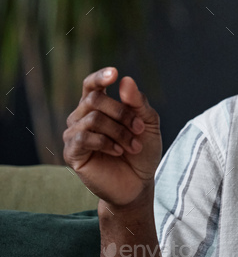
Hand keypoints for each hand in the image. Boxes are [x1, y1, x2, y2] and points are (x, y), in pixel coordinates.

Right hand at [63, 68, 162, 207]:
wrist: (138, 183)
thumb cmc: (142, 150)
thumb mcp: (147, 122)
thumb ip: (137, 102)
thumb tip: (125, 80)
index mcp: (98, 105)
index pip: (91, 84)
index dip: (100, 77)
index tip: (114, 74)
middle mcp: (82, 116)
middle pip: (94, 99)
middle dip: (122, 113)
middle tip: (138, 129)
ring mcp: (74, 134)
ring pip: (92, 118)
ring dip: (118, 131)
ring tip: (132, 146)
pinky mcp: (72, 153)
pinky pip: (84, 137)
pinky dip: (106, 143)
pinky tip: (117, 152)